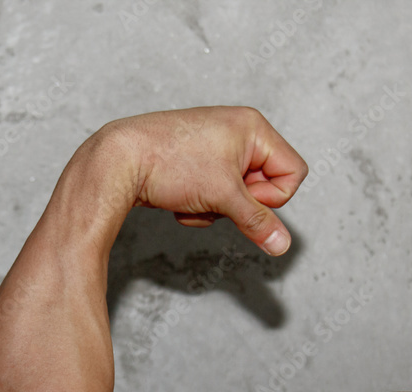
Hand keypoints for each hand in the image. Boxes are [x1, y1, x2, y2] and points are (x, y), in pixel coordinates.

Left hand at [106, 106, 307, 255]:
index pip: (292, 172)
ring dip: (216, 208)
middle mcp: (237, 132)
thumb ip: (258, 222)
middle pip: (264, 187)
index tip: (242, 198)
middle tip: (214, 197)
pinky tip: (177, 199)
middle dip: (238, 203)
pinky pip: (214, 195)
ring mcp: (214, 148)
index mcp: (253, 127)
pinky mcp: (194, 163)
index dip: (271, 197)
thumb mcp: (223, 196)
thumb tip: (282, 244)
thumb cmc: (170, 163)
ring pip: (237, 196)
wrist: (119, 160)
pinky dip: (199, 205)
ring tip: (191, 197)